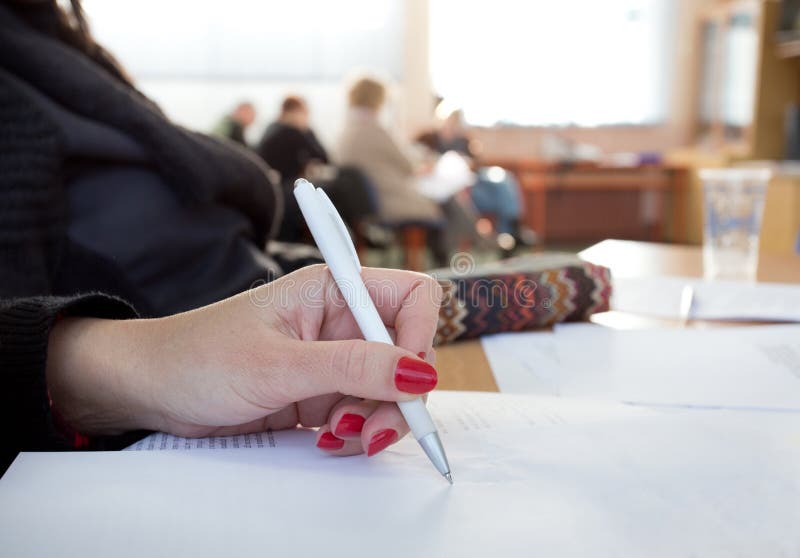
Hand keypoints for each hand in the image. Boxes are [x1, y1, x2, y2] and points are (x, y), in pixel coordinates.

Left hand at [46, 265, 442, 456]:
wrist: (151, 390)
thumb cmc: (198, 357)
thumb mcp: (278, 365)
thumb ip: (352, 368)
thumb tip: (418, 372)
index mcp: (333, 291)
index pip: (410, 298)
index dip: (420, 336)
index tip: (408, 378)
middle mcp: (340, 322)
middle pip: (406, 353)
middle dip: (399, 395)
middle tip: (373, 429)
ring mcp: (332, 360)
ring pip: (389, 390)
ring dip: (377, 420)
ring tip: (338, 437)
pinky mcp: (321, 393)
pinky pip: (363, 414)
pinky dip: (355, 433)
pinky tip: (326, 440)